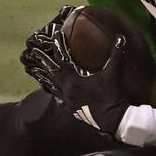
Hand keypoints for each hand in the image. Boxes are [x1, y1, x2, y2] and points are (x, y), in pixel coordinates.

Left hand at [19, 9, 129, 134]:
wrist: (114, 119)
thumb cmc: (112, 95)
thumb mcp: (113, 74)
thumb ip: (115, 54)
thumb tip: (120, 36)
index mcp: (73, 82)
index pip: (61, 62)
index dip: (57, 49)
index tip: (54, 39)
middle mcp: (67, 92)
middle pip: (52, 74)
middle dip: (44, 63)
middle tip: (35, 53)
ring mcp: (68, 102)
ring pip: (53, 86)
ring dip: (46, 77)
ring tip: (36, 69)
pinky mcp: (72, 110)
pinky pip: (59, 96)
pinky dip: (54, 89)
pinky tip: (52, 87)